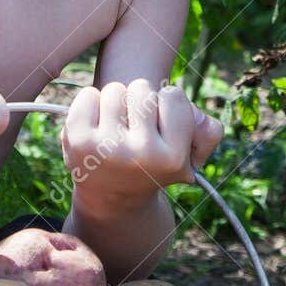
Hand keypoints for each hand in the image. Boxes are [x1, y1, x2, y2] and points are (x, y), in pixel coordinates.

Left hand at [62, 79, 222, 206]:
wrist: (111, 197)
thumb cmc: (152, 163)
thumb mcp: (188, 154)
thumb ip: (208, 130)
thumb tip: (188, 113)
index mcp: (172, 158)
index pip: (174, 96)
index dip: (167, 105)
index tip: (161, 127)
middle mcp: (140, 154)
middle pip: (142, 88)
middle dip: (140, 101)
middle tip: (136, 128)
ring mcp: (106, 147)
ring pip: (115, 90)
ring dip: (116, 103)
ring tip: (117, 129)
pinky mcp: (78, 140)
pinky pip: (88, 94)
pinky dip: (92, 103)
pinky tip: (96, 127)